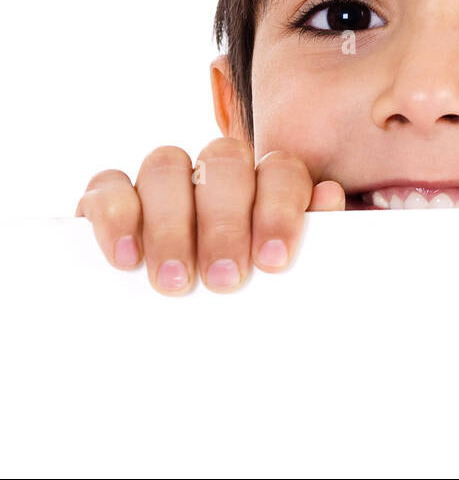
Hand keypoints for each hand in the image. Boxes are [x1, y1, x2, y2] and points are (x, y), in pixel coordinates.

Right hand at [74, 138, 345, 293]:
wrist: (186, 316)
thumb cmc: (249, 287)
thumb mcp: (279, 270)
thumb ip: (309, 236)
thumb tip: (329, 198)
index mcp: (266, 182)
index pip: (280, 170)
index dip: (279, 209)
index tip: (273, 261)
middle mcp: (217, 171)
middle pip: (225, 163)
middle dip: (225, 223)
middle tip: (225, 280)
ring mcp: (164, 179)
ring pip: (167, 165)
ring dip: (172, 225)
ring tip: (176, 281)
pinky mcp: (111, 195)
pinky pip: (109, 186)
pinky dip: (118, 218)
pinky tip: (128, 259)